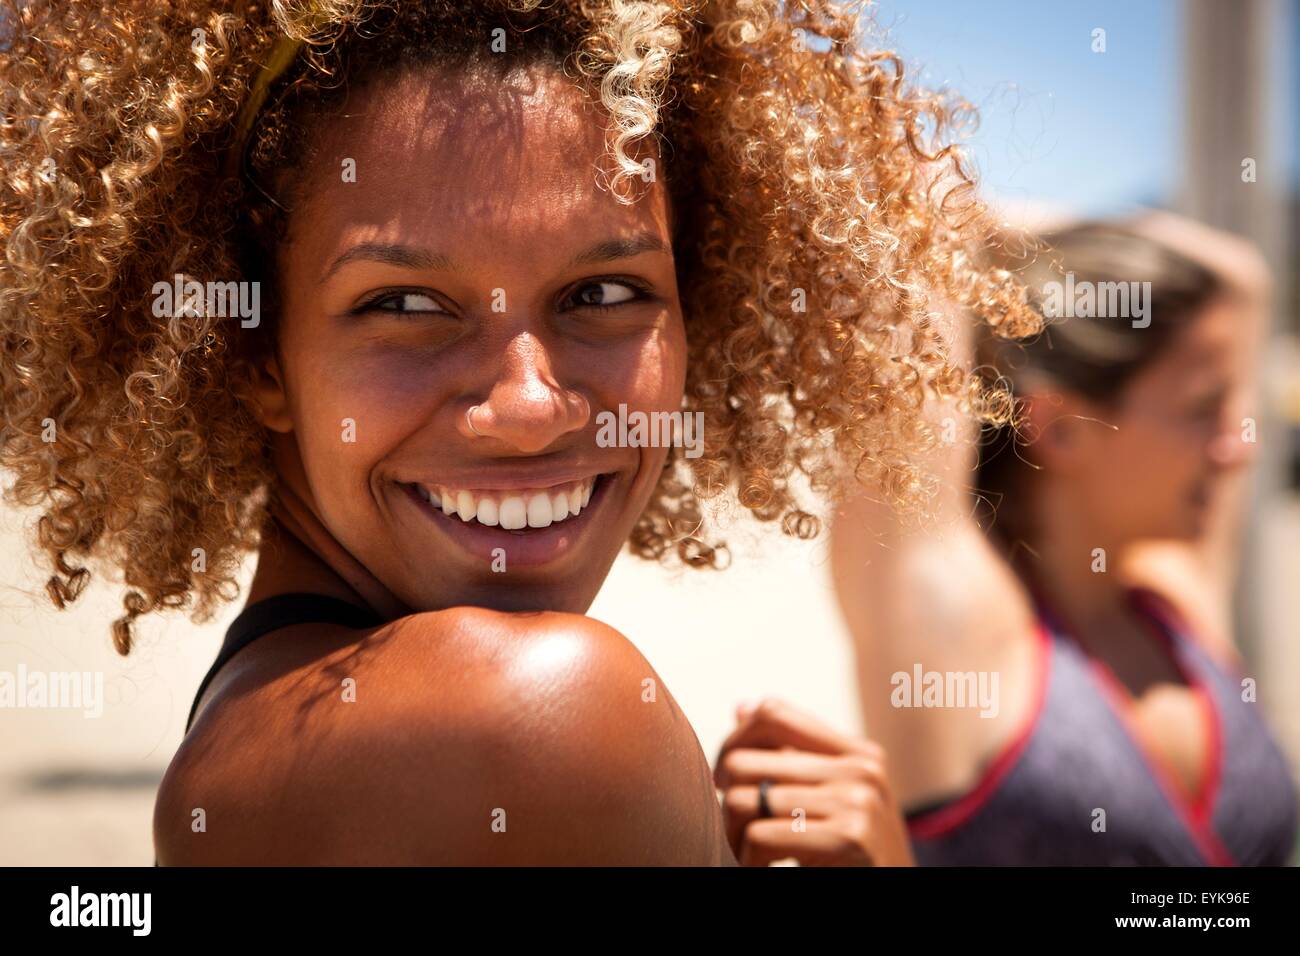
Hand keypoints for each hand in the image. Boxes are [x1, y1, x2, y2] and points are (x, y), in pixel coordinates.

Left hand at [714, 697, 914, 866]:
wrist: (898, 894)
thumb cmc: (853, 858)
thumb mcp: (831, 800)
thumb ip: (792, 759)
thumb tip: (741, 709)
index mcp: (857, 753)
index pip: (773, 713)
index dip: (734, 742)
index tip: (726, 781)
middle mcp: (861, 769)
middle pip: (744, 762)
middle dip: (725, 800)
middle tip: (735, 831)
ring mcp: (858, 801)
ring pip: (742, 801)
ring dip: (734, 838)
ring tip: (749, 854)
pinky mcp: (849, 838)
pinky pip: (760, 836)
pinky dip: (749, 860)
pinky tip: (764, 869)